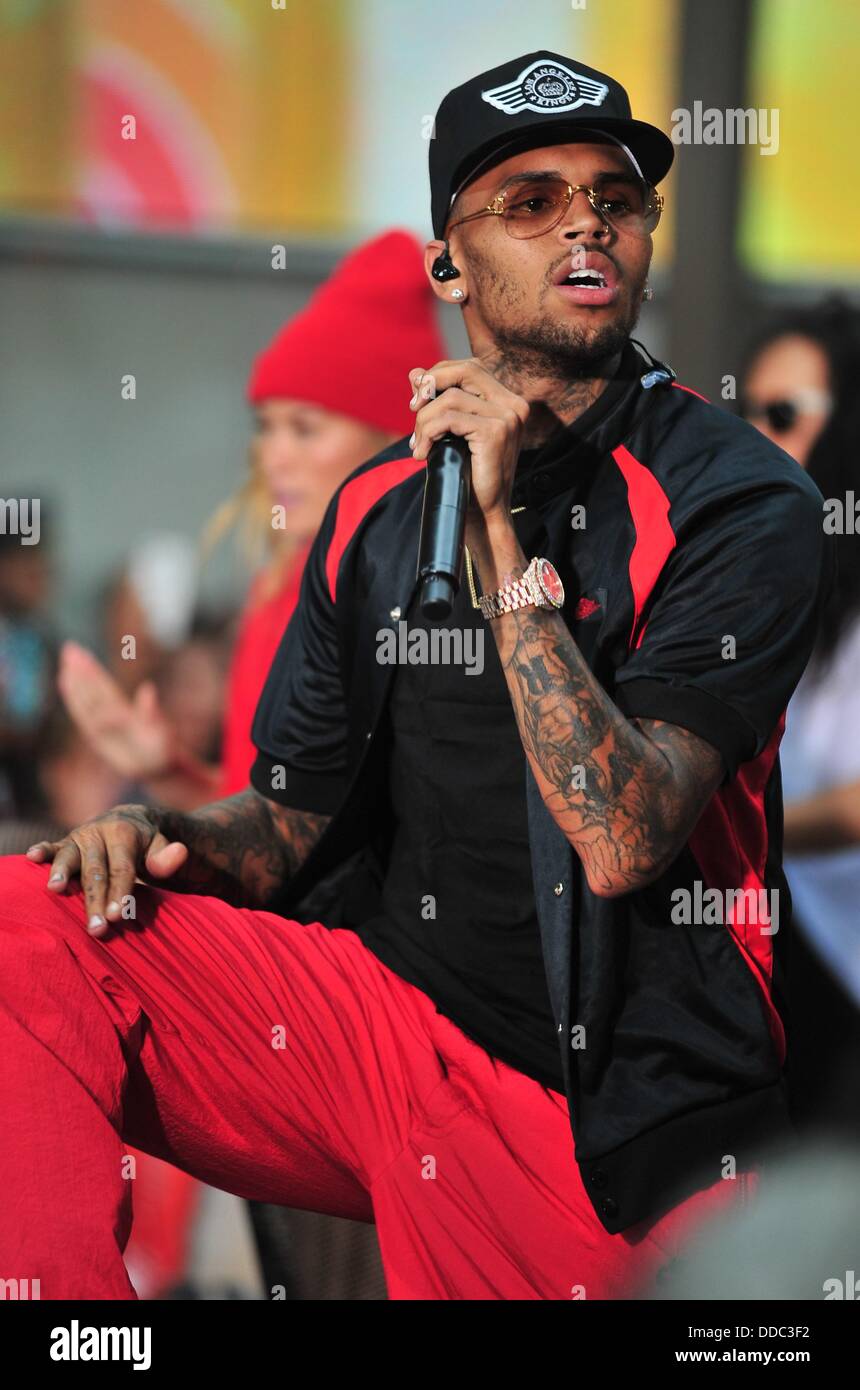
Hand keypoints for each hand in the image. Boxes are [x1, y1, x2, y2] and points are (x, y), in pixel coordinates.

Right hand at [25, 805, 189, 936]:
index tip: (120, 916)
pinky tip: (32, 857)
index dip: (122, 892)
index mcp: (124, 833)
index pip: (122, 869)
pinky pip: (53, 846)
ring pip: (71, 858)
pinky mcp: (65, 843)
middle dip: (96, 900)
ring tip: (57, 889)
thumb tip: (180, 853)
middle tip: (97, 929)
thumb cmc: (146, 845)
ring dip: (62, 874)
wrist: (128, 821)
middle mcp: (99, 832)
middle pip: (96, 871)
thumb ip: (167, 857)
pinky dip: (43, 851)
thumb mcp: (161, 848)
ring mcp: (79, 837)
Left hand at [58, 640, 176, 779]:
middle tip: (70, 649)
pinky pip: (80, 711)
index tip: (85, 660)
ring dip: (73, 679)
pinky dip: (71, 695)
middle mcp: (105, 729)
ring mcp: (98, 731)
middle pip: (89, 696)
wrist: (152, 771)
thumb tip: (148, 689)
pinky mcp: (95, 732)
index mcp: (122, 727)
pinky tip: (64, 679)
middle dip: (80, 673)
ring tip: (66, 657)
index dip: (93, 679)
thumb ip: (154, 715)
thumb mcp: (164, 737)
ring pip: (82, 701)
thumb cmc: (160, 752)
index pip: (103, 698)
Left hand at [408, 359, 529, 538]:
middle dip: (431, 386)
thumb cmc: (467, 475)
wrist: (482, 514)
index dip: (439, 375)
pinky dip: (428, 432)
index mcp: (508, 401)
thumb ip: (437, 400)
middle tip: (413, 410)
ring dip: (424, 420)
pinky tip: (423, 452)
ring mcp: (507, 417)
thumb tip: (415, 373)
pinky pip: (449, 418)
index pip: (469, 368)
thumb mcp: (450, 431)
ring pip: (450, 397)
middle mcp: (513, 405)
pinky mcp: (495, 432)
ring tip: (419, 444)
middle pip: (464, 370)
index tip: (418, 401)